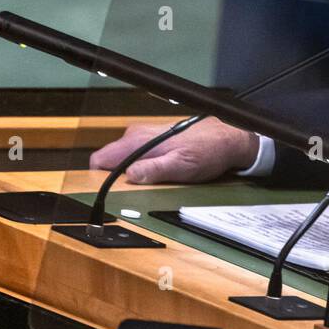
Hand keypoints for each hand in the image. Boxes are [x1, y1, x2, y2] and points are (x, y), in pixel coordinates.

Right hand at [88, 118, 257, 183]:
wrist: (227, 137)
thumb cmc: (207, 150)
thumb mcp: (181, 166)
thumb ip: (154, 170)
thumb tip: (130, 175)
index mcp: (138, 141)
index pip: (100, 160)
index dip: (101, 179)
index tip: (110, 192)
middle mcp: (136, 135)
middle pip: (110, 161)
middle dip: (117, 178)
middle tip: (136, 192)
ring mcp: (144, 137)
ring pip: (123, 159)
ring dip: (131, 173)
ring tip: (151, 183)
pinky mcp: (152, 140)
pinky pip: (136, 156)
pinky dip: (141, 168)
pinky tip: (157, 174)